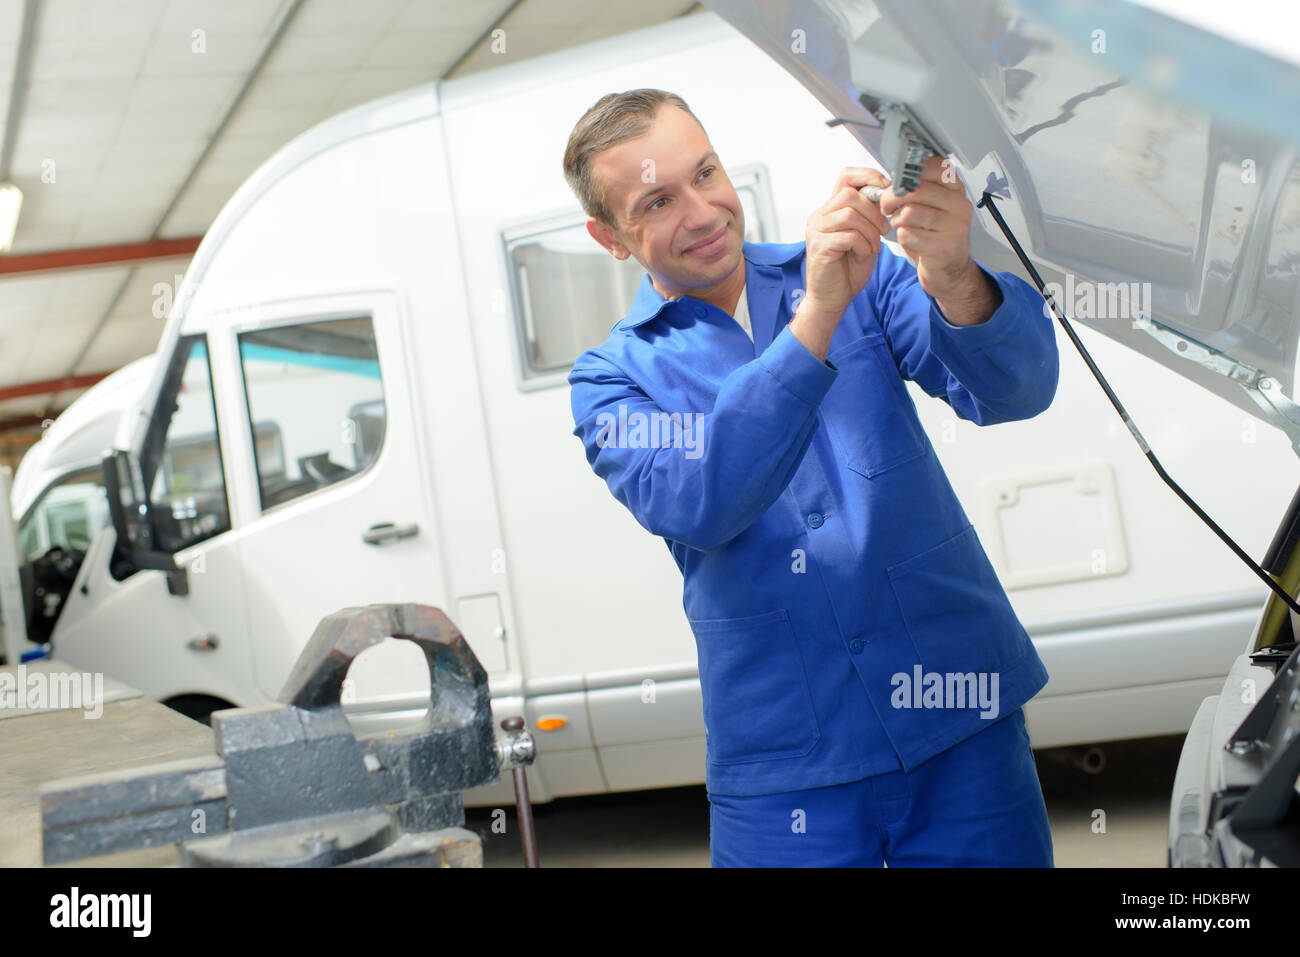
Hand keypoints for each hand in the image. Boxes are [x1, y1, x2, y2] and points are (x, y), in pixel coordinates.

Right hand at [803, 167, 890, 318]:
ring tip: (873, 246)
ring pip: (849, 213)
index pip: (846, 176)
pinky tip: (864, 254)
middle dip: (874, 211)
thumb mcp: (864, 236)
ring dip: (870, 230)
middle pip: (849, 194)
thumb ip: (870, 216)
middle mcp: (819, 217)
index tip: (887, 192)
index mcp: (830, 210)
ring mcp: (816, 231)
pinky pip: (848, 235)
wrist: (832, 299)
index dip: (869, 177)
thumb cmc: (848, 270)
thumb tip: (888, 196)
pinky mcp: (819, 247)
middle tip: (883, 230)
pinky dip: (863, 244)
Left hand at [877, 155, 976, 300]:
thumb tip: (891, 177)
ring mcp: (955, 227)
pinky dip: (902, 237)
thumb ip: (915, 188)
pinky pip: (908, 235)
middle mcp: (959, 205)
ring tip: (901, 226)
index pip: (933, 167)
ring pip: (909, 213)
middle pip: (915, 190)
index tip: (897, 182)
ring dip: (897, 221)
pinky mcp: (944, 248)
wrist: (948, 268)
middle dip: (891, 198)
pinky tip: (909, 239)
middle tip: (887, 206)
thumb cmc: (934, 234)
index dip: (908, 173)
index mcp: (955, 189)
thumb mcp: (930, 205)